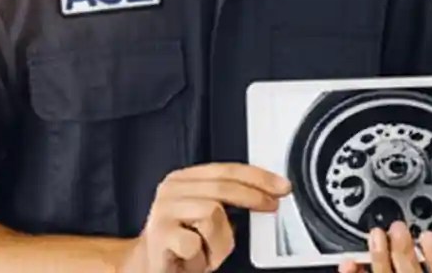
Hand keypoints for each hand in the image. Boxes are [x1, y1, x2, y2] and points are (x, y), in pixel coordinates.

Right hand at [119, 162, 292, 272]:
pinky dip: (202, 258)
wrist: (150, 269)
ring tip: (210, 253)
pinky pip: (195, 243)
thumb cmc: (183, 245)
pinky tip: (193, 260)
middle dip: (253, 197)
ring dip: (220, 241)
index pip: (227, 170)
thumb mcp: (208, 217)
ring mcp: (163, 210)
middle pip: (223, 187)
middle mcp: (172, 189)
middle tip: (270, 207)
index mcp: (185, 179)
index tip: (281, 187)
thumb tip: (266, 193)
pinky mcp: (159, 233)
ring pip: (212, 214)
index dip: (258, 177)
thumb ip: (228, 200)